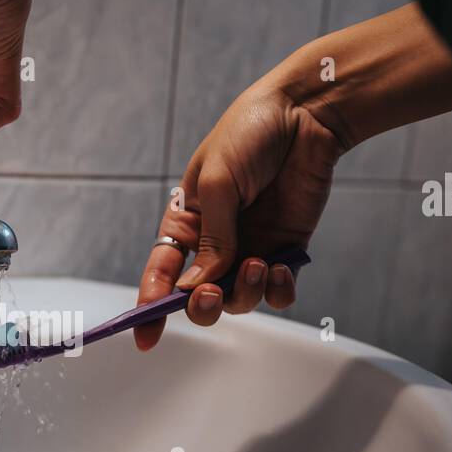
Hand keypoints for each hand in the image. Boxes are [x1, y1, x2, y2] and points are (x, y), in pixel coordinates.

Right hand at [134, 84, 340, 349]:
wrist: (305, 113)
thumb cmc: (249, 134)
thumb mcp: (218, 183)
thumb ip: (213, 238)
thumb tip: (200, 286)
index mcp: (186, 222)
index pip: (162, 273)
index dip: (150, 307)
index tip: (145, 338)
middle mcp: (215, 243)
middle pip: (199, 298)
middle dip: (202, 307)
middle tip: (211, 294)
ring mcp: (251, 248)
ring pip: (240, 299)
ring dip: (245, 292)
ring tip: (259, 265)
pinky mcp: (286, 249)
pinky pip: (278, 290)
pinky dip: (278, 290)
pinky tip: (281, 269)